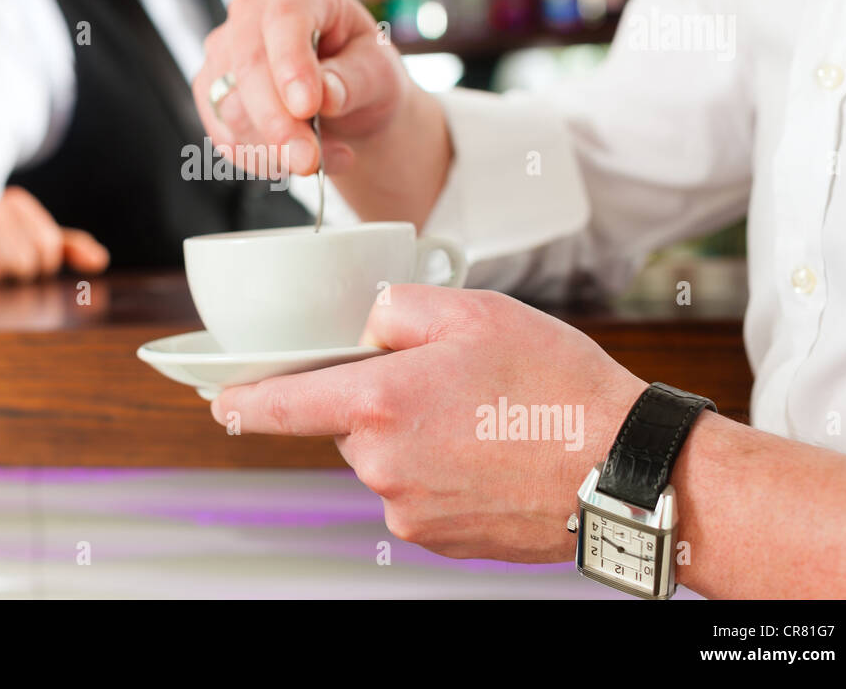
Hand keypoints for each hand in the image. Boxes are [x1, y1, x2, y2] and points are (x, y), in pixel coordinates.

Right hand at [0, 187, 109, 285]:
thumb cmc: (2, 242)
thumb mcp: (35, 238)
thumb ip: (70, 248)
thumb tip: (99, 262)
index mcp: (15, 202)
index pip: (47, 246)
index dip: (43, 266)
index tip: (32, 265)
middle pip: (22, 261)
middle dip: (19, 276)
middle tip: (8, 273)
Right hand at [192, 0, 411, 178]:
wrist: (348, 107)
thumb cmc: (366, 77)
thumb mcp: (379, 74)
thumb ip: (354, 81)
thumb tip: (325, 95)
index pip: (286, 17)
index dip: (291, 62)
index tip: (307, 107)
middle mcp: (252, 10)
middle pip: (249, 64)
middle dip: (278, 121)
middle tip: (308, 161)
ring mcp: (223, 49)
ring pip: (230, 105)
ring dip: (275, 147)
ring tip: (322, 159)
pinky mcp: (210, 90)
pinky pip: (223, 133)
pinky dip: (259, 158)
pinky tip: (292, 162)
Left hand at [210, 284, 646, 562]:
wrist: (623, 471)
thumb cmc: (555, 388)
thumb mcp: (473, 312)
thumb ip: (396, 307)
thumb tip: (365, 325)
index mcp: (379, 405)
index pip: (279, 406)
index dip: (244, 399)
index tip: (222, 398)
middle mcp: (382, 465)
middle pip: (348, 423)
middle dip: (380, 397)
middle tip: (446, 380)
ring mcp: (409, 509)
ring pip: (386, 457)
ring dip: (416, 434)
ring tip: (483, 418)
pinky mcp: (438, 537)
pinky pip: (416, 490)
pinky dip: (440, 469)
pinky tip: (489, 451)